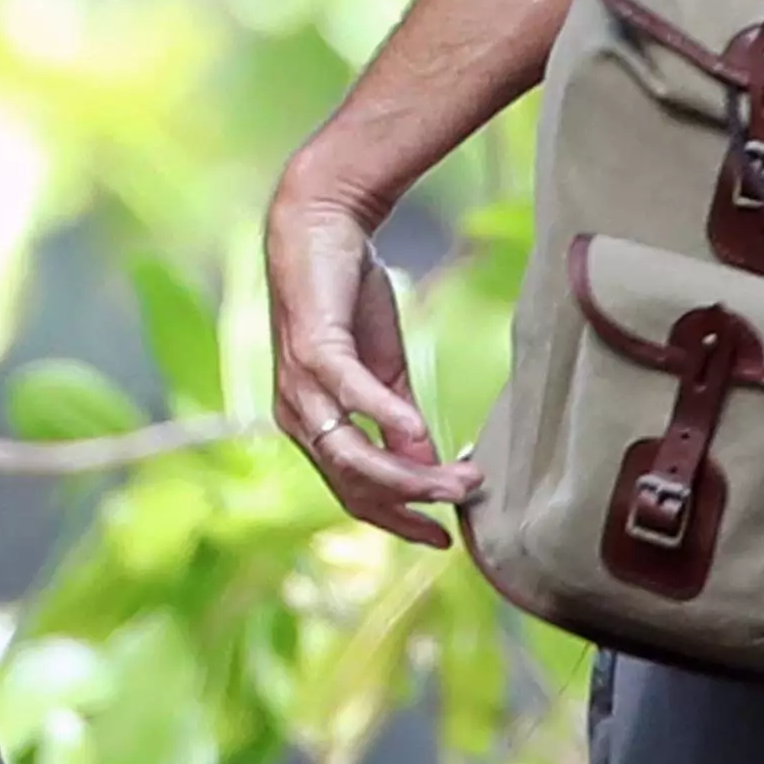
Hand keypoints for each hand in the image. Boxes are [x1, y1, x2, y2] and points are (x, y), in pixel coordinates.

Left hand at [264, 169, 471, 548]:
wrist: (322, 226)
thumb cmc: (349, 298)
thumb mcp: (383, 369)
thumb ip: (400, 419)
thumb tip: (429, 467)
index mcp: (313, 426)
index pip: (353, 493)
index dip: (398, 520)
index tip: (443, 537)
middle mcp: (298, 416)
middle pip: (353, 484)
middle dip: (412, 501)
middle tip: (466, 499)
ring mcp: (301, 385)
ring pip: (350, 453)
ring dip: (406, 472)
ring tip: (457, 479)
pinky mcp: (312, 348)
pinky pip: (349, 395)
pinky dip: (385, 416)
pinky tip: (421, 433)